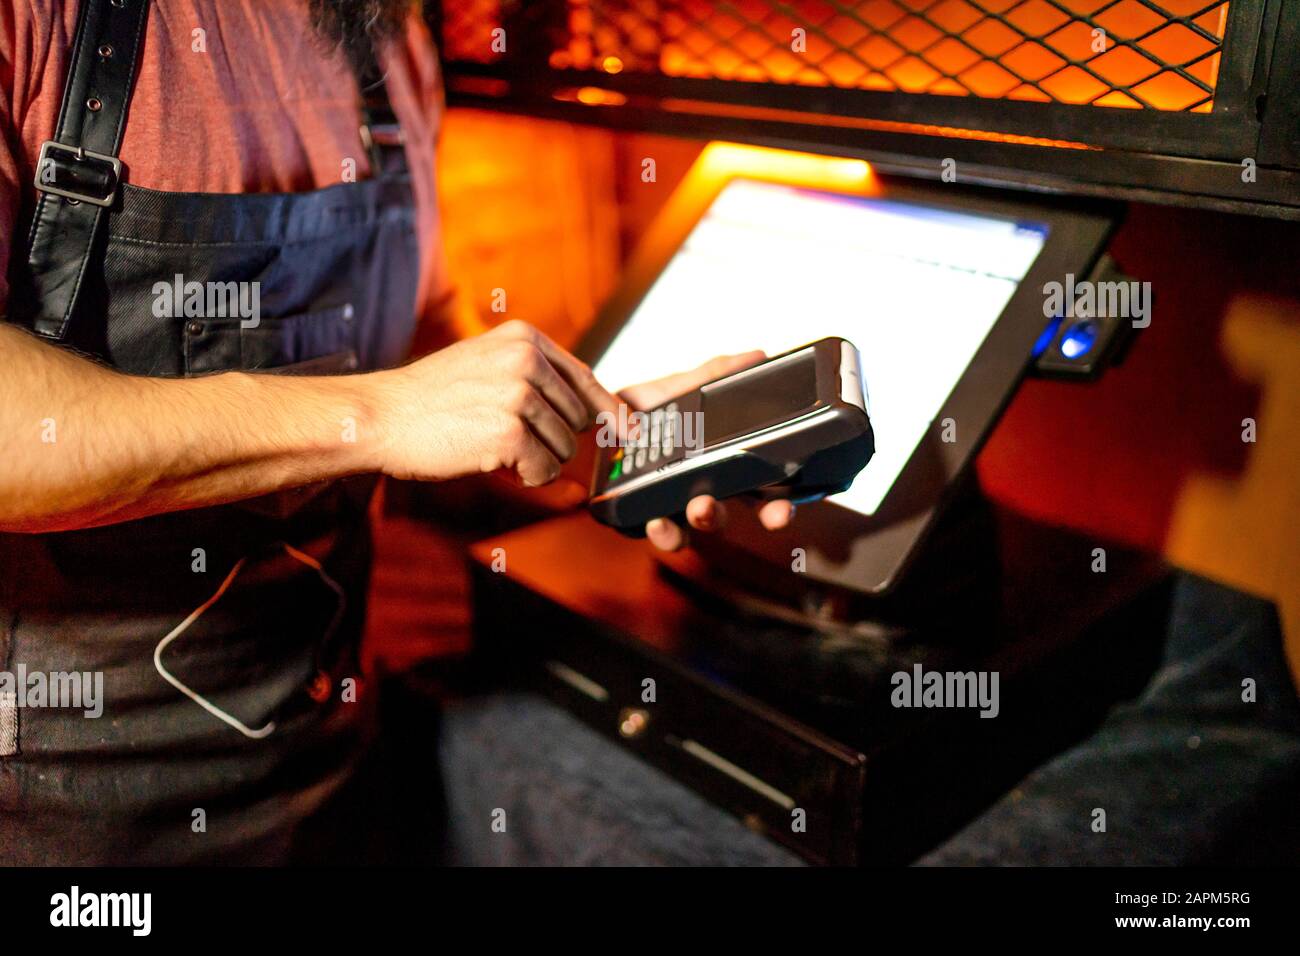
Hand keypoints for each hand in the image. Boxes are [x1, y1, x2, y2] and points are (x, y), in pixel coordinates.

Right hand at [374, 320, 619, 486]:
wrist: (381, 416)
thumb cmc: (433, 399)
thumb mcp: (487, 365)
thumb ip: (537, 378)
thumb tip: (602, 414)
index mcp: (524, 337)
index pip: (584, 377)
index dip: (608, 409)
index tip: (627, 430)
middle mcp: (526, 359)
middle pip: (577, 419)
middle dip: (552, 440)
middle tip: (509, 440)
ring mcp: (518, 395)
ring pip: (564, 448)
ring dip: (536, 459)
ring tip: (493, 446)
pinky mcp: (509, 432)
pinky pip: (544, 470)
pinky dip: (526, 477)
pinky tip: (494, 463)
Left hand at [620, 352, 795, 550]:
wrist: (592, 416)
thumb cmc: (643, 407)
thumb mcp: (680, 387)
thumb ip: (716, 374)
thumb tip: (756, 355)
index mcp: (724, 460)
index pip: (764, 487)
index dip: (781, 503)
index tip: (786, 509)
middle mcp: (707, 486)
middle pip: (750, 510)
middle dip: (764, 517)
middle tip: (770, 514)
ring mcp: (677, 502)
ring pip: (703, 525)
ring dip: (709, 520)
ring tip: (702, 508)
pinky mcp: (644, 512)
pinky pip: (658, 531)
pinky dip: (663, 530)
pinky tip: (656, 519)